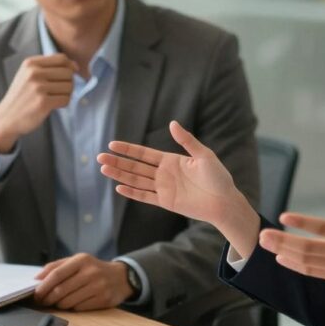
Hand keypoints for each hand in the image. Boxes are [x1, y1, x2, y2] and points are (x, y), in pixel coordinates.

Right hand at [0, 54, 77, 151]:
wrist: (6, 118)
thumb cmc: (22, 96)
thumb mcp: (28, 74)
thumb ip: (48, 67)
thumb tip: (75, 66)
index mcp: (30, 63)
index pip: (62, 58)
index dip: (70, 67)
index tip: (67, 76)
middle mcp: (34, 73)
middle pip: (68, 72)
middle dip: (68, 82)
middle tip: (59, 90)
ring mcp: (38, 88)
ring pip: (69, 86)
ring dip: (66, 94)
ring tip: (54, 97)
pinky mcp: (43, 103)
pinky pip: (66, 99)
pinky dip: (63, 103)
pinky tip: (53, 105)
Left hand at [32, 253, 132, 310]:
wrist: (120, 277)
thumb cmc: (93, 269)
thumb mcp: (77, 261)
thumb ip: (56, 267)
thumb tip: (37, 279)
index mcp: (82, 259)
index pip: (57, 274)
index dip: (43, 286)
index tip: (35, 294)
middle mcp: (91, 272)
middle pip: (61, 290)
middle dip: (48, 298)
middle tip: (43, 301)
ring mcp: (99, 286)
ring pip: (68, 301)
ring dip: (59, 304)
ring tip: (59, 301)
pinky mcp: (104, 299)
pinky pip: (79, 308)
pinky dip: (72, 307)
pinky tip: (73, 303)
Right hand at [98, 121, 242, 224]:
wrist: (224, 201)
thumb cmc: (218, 177)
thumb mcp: (204, 155)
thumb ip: (187, 140)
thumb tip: (172, 123)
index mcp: (171, 160)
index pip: (144, 154)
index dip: (128, 149)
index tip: (112, 144)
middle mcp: (164, 173)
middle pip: (135, 166)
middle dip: (118, 161)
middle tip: (100, 156)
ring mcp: (163, 188)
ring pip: (136, 180)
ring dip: (120, 175)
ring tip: (103, 168)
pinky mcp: (166, 202)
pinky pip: (145, 196)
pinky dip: (132, 192)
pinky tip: (119, 187)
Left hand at [259, 178, 324, 313]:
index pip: (323, 227)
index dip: (302, 222)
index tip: (283, 216)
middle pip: (308, 248)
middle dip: (283, 241)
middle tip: (263, 235)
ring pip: (307, 261)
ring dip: (284, 252)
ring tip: (266, 243)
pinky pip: (313, 272)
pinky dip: (295, 266)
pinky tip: (281, 258)